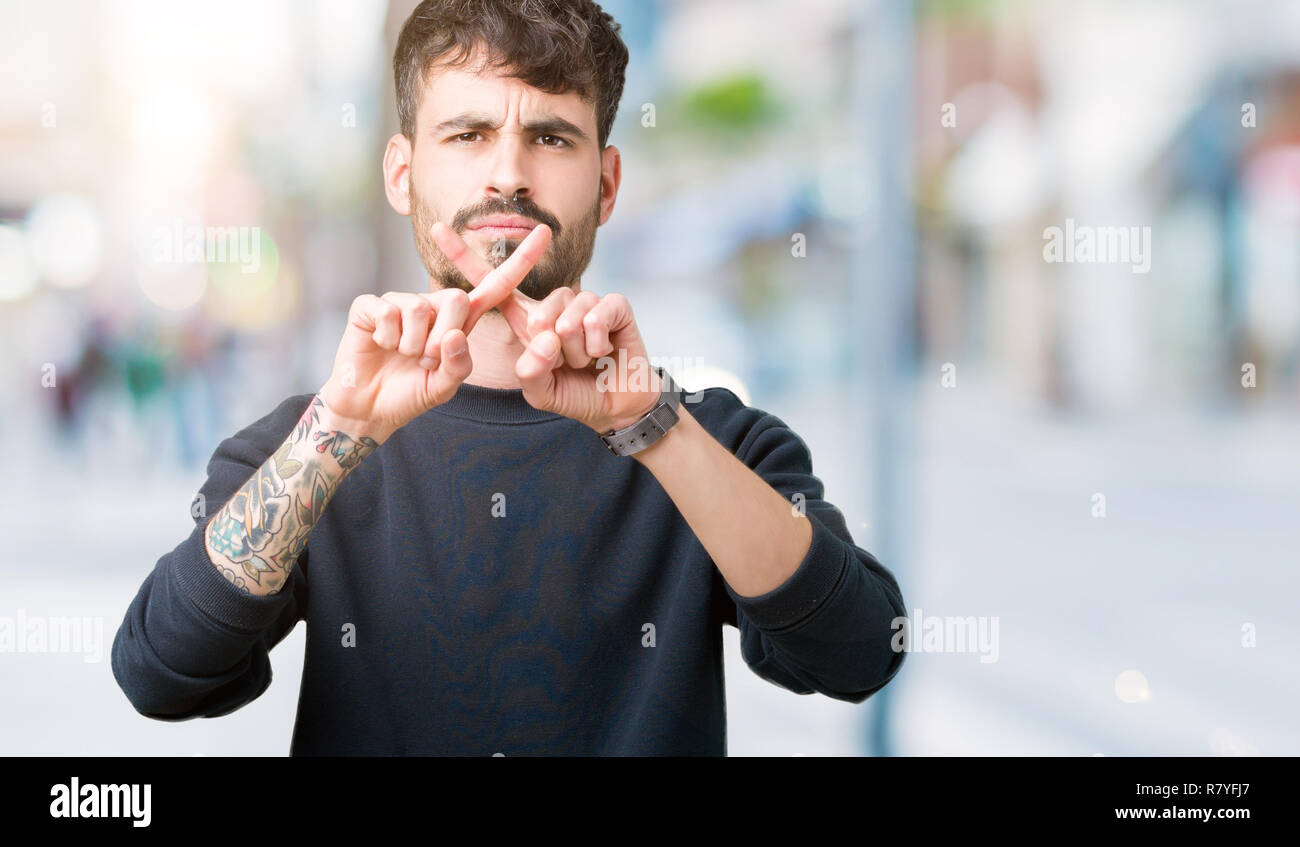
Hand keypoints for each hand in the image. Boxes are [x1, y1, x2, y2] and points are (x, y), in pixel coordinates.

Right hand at [318, 224, 553, 441]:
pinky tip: (380, 346)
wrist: (369, 410)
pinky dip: (387, 339)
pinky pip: (388, 314)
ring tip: (402, 356)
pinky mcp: (369, 306)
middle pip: (457, 299)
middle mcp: (432, 304)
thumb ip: (458, 364)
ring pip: (420, 309)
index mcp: (459, 320)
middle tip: (425, 360)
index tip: (547, 233)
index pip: (495, 287)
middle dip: (442, 341)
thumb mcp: (444, 386)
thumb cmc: (410, 394)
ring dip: (413, 346)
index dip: (521, 262)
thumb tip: (453, 334)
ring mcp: (399, 302)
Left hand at [429, 222, 661, 433]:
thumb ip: (531, 371)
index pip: (492, 286)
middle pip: (538, 314)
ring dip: (577, 352)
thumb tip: (546, 336)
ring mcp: (585, 301)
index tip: (435, 230)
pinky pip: (595, 316)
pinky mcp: (615, 304)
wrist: (614, 406)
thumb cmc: (573, 394)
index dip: (463, 258)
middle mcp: (554, 304)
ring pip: (568, 318)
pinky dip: (596, 343)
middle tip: (567, 364)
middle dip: (554, 352)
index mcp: (528, 320)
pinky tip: (603, 351)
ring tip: (586, 360)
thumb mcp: (540, 390)